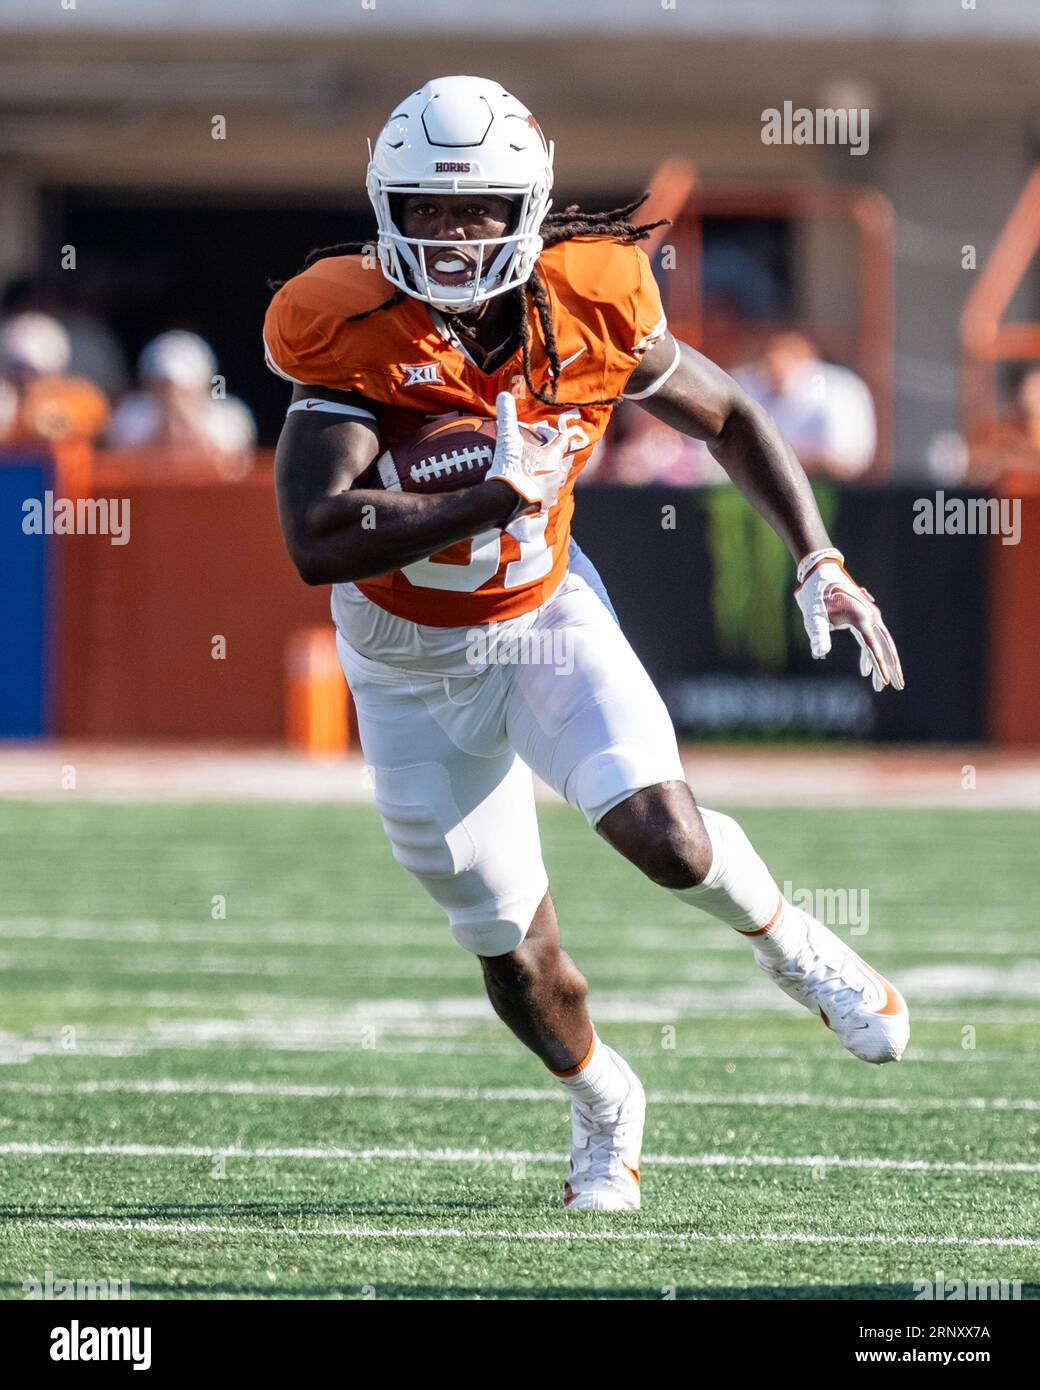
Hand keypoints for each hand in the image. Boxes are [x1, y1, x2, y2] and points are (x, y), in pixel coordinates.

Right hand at [485, 391, 569, 519]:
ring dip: (548, 477)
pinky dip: (541, 495)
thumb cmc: (511, 469)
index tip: (541, 432)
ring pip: (555, 482)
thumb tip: (504, 394)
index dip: (553, 434)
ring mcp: (551, 493)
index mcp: (553, 457)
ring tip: (536, 475)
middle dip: (553, 458)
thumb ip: (507, 417)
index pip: (562, 440)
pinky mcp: (543, 508)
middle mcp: (557, 475)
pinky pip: (546, 500)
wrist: (505, 502)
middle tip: (540, 454)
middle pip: (562, 463)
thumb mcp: (508, 440)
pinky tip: (531, 495)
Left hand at [794, 548, 904, 691]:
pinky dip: (870, 654)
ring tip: (881, 686)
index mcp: (861, 616)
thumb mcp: (813, 614)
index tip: (886, 681)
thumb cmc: (815, 594)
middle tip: (898, 687)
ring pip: (881, 643)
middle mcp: (870, 616)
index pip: (873, 646)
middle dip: (892, 667)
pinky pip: (871, 639)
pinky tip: (864, 671)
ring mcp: (869, 616)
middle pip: (885, 645)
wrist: (821, 572)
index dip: (880, 665)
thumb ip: (818, 633)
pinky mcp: (864, 617)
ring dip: (882, 663)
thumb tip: (820, 653)